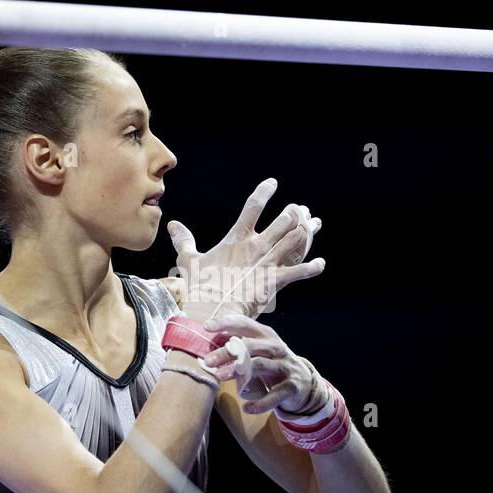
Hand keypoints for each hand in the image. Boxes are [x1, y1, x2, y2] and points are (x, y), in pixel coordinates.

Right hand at [167, 177, 323, 321]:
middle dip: (295, 214)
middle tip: (303, 210)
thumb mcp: (189, 260)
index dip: (265, 192)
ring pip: (294, 240)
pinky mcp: (275, 280)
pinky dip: (311, 267)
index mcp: (237, 238)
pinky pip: (298, 271)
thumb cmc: (199, 286)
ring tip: (315, 224)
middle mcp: (256, 246)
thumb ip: (184, 241)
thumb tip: (172, 225)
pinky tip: (321, 263)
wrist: (211, 309)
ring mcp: (267, 262)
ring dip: (307, 232)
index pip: (253, 206)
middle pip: (283, 222)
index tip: (273, 183)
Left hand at [199, 315, 329, 414]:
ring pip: (258, 365)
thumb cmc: (271, 364)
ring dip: (237, 372)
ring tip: (219, 377)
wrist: (303, 383)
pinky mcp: (291, 386)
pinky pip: (273, 395)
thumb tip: (207, 347)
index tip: (206, 326)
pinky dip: (260, 403)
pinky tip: (247, 408)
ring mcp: (284, 366)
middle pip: (248, 346)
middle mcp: (276, 347)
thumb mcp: (259, 351)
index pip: (244, 323)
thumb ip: (239, 347)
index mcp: (265, 335)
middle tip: (208, 362)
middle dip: (227, 352)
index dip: (225, 323)